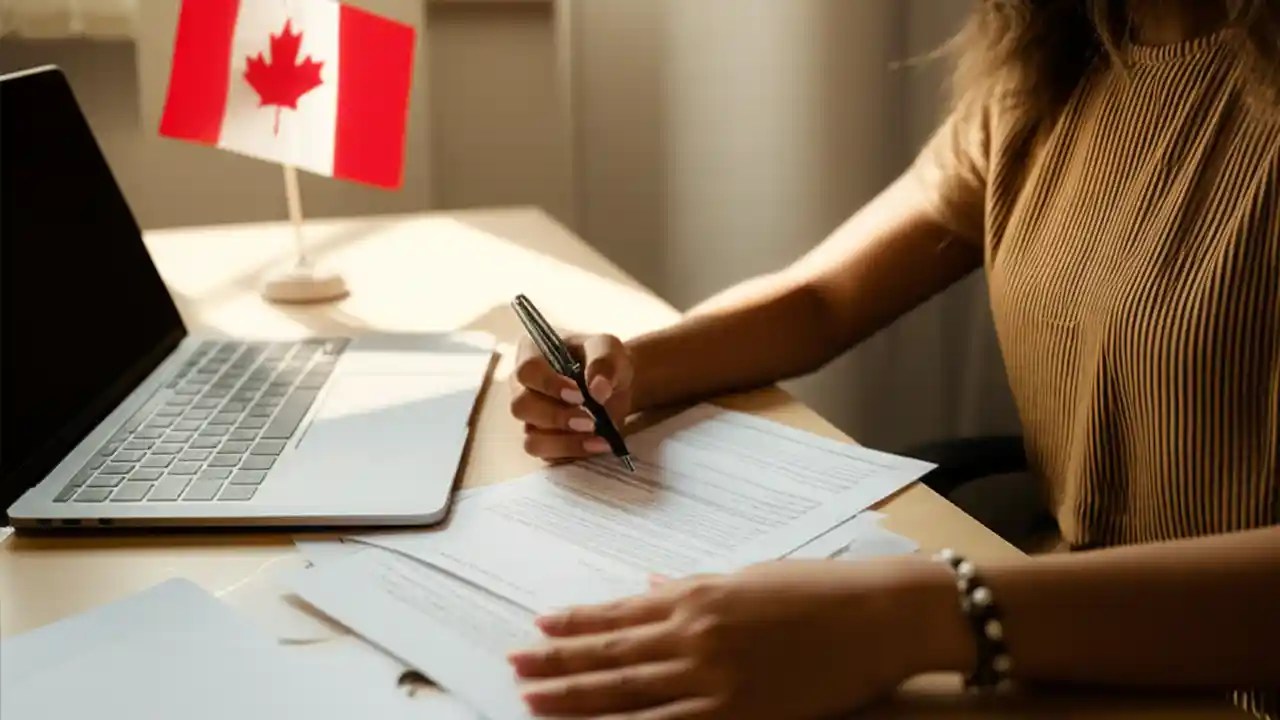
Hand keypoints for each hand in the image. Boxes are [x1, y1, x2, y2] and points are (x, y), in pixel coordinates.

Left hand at [507, 558, 973, 718]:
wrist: (876, 615)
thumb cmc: (818, 590)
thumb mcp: (748, 578)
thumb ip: (692, 588)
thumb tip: (647, 586)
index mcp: (697, 594)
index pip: (619, 611)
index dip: (575, 622)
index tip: (539, 627)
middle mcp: (693, 633)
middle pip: (611, 652)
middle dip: (557, 661)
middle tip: (514, 667)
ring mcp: (711, 677)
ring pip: (627, 690)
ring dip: (576, 696)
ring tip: (533, 699)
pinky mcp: (735, 713)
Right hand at [510, 333, 634, 461]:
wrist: (615, 386)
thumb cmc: (603, 362)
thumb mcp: (609, 349)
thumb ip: (604, 362)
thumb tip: (598, 390)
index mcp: (531, 355)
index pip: (526, 371)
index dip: (549, 385)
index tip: (580, 394)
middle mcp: (522, 388)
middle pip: (521, 407)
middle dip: (557, 417)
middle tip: (591, 420)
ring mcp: (530, 419)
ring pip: (531, 438)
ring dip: (565, 441)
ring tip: (599, 436)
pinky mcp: (543, 442)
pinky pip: (547, 455)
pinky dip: (573, 452)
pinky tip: (598, 444)